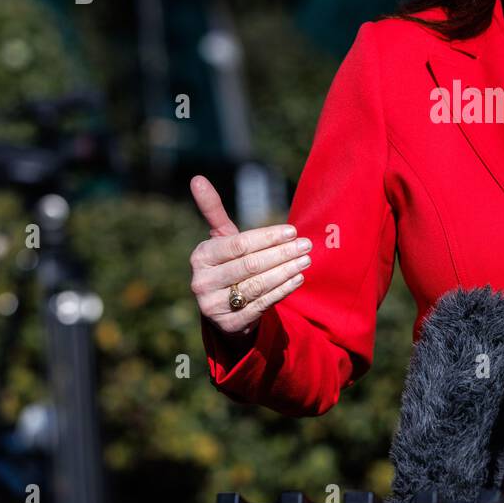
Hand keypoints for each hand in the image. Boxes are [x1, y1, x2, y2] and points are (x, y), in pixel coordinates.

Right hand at [188, 175, 310, 336]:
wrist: (224, 309)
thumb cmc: (227, 264)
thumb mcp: (221, 239)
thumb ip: (213, 210)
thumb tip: (197, 178)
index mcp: (200, 256)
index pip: (239, 244)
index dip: (267, 237)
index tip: (292, 231)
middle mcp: (201, 282)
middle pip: (250, 265)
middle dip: (281, 254)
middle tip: (306, 244)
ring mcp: (213, 306)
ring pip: (258, 285)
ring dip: (286, 271)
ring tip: (306, 259)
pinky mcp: (230, 324)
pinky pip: (262, 304)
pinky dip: (283, 289)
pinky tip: (298, 278)